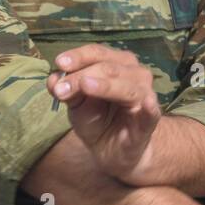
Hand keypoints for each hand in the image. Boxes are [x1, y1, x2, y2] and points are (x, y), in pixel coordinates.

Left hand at [46, 44, 161, 182]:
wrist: (111, 150)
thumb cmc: (97, 119)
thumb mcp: (76, 103)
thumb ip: (66, 90)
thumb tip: (53, 78)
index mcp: (116, 64)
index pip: (97, 53)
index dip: (78, 56)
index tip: (59, 63)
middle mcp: (133, 74)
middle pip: (108, 67)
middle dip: (82, 75)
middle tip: (60, 89)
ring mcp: (144, 95)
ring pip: (127, 86)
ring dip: (104, 86)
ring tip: (85, 87)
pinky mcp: (150, 120)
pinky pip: (151, 112)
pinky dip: (149, 107)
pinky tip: (145, 103)